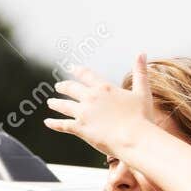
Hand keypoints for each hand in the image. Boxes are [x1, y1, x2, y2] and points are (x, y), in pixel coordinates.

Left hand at [44, 53, 161, 158]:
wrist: (135, 138)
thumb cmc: (142, 118)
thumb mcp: (142, 92)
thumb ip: (140, 72)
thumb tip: (142, 52)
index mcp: (104, 87)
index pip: (86, 75)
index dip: (78, 70)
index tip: (71, 68)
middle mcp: (91, 97)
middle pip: (71, 88)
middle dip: (64, 87)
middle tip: (58, 86)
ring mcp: (84, 113)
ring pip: (64, 105)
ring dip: (56, 103)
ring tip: (50, 102)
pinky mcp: (80, 128)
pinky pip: (63, 125)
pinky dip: (54, 124)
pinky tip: (47, 122)